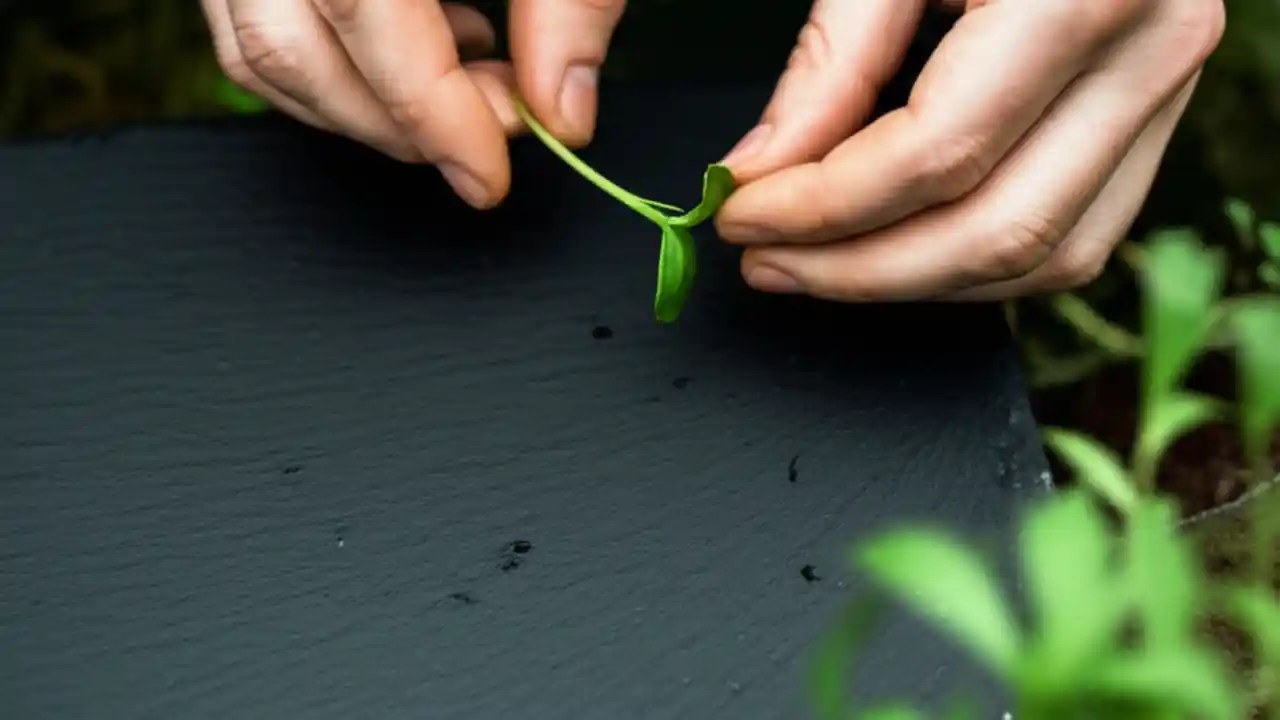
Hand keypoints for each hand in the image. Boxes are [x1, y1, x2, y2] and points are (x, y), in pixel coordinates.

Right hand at [202, 0, 625, 208]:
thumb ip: (570, 6)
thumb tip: (563, 117)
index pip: (363, 9)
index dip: (431, 109)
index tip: (491, 174)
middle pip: (290, 50)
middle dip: (400, 124)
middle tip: (493, 132)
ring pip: (263, 54)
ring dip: (370, 106)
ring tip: (471, 82)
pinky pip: (258, 32)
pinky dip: (343, 72)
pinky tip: (432, 45)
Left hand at [714, 0, 1224, 301]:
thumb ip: (831, 59)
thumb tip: (760, 175)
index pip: (938, 152)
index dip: (823, 206)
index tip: (740, 213)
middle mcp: (1153, 52)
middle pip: (995, 230)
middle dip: (859, 269)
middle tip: (765, 261)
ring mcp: (1169, 94)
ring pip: (1042, 257)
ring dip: (914, 281)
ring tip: (814, 264)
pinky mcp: (1156, 120)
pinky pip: (1072, 238)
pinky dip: (972, 261)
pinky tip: (893, 244)